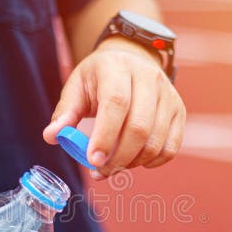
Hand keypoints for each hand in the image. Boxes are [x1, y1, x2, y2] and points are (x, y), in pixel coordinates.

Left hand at [43, 36, 185, 178]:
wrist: (131, 59)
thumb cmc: (99, 78)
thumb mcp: (77, 87)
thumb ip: (65, 112)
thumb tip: (52, 137)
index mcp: (118, 68)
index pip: (116, 104)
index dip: (105, 136)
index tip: (93, 160)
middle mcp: (148, 78)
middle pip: (139, 127)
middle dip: (118, 157)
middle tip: (100, 171)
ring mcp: (168, 95)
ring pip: (156, 141)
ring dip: (132, 162)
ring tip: (113, 166)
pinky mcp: (179, 111)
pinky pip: (171, 147)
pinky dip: (152, 162)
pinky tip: (134, 161)